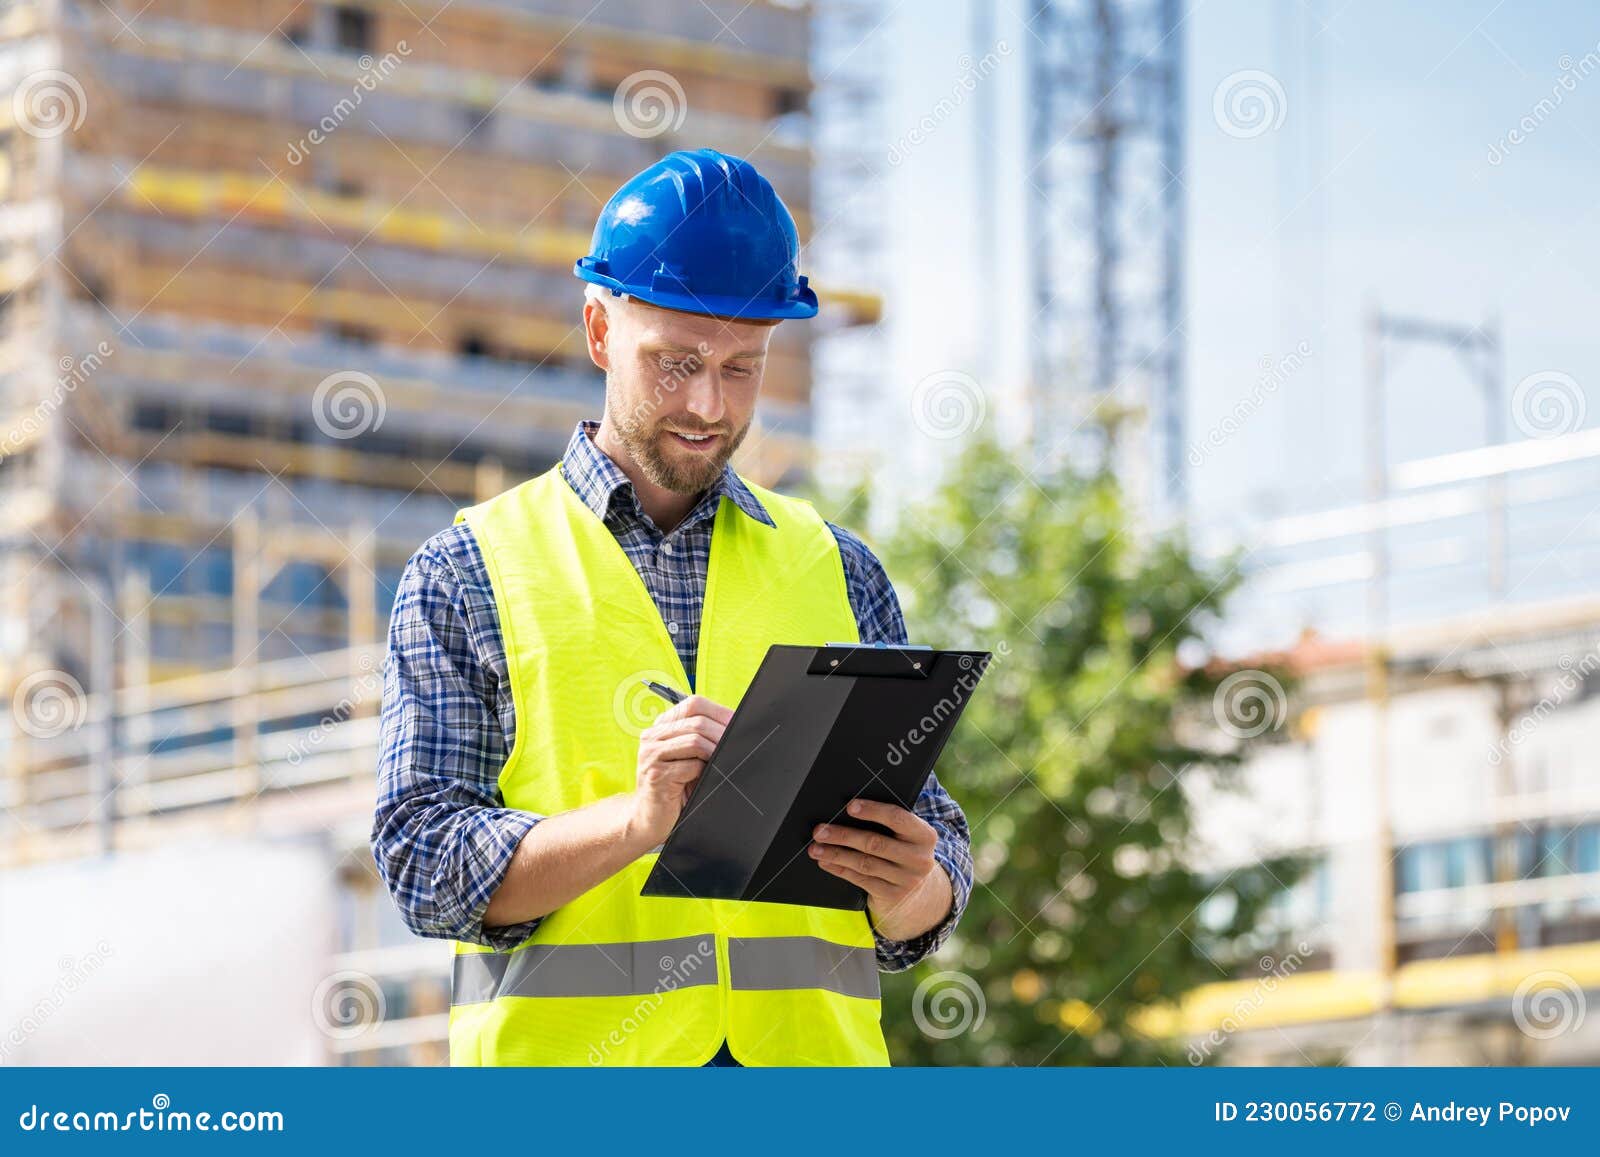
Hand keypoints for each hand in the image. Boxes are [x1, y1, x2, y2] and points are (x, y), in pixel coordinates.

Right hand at [627, 694, 732, 847]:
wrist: (649, 819)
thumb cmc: (676, 787)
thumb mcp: (689, 757)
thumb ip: (703, 738)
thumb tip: (736, 725)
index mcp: (662, 726)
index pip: (694, 704)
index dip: (720, 713)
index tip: (737, 725)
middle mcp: (652, 736)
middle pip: (697, 722)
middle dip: (722, 735)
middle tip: (736, 748)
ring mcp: (651, 755)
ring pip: (695, 741)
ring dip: (714, 754)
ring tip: (719, 765)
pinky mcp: (656, 775)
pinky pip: (690, 765)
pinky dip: (702, 772)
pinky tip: (701, 781)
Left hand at [810, 799, 951, 940]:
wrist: (919, 895)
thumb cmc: (904, 854)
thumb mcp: (907, 838)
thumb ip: (889, 824)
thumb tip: (850, 810)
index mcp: (925, 836)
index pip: (898, 818)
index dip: (873, 811)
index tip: (850, 807)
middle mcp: (919, 858)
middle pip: (875, 843)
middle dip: (843, 835)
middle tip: (820, 830)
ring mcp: (907, 880)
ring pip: (865, 863)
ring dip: (836, 854)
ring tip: (816, 848)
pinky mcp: (893, 896)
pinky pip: (861, 880)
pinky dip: (840, 869)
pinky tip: (826, 862)